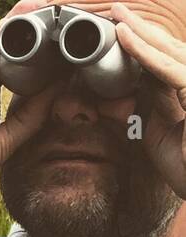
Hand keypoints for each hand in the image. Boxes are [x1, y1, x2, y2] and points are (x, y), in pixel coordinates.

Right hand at [0, 0, 62, 218]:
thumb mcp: (6, 140)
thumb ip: (31, 113)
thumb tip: (59, 85)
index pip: (9, 72)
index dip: (34, 55)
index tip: (61, 39)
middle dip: (26, 36)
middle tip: (56, 13)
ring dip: (13, 31)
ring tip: (41, 8)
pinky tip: (14, 24)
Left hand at [110, 3, 185, 196]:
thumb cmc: (184, 163)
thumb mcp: (154, 132)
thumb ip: (141, 109)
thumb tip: (115, 95)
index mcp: (184, 88)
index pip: (162, 57)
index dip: (140, 41)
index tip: (118, 27)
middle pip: (167, 47)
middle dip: (141, 27)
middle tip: (116, 8)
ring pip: (169, 51)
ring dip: (142, 34)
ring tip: (119, 17)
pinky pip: (170, 70)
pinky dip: (147, 55)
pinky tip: (129, 40)